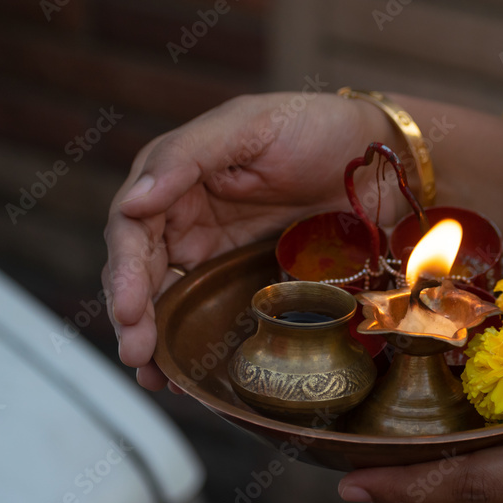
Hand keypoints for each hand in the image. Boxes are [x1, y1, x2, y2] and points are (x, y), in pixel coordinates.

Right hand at [103, 92, 402, 389]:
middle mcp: (185, 217)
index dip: (124, 271)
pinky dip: (190, 343)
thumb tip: (135, 201)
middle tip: (136, 354)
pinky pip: (207, 313)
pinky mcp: (242, 281)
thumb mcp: (250, 126)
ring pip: (167, 299)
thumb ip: (186, 158)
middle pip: (141, 272)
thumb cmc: (315, 127)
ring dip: (154, 339)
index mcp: (175, 178)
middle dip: (132, 315)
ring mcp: (214, 253)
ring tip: (152, 377)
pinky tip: (183, 374)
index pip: (131, 229)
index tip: (130, 308)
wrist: (378, 162)